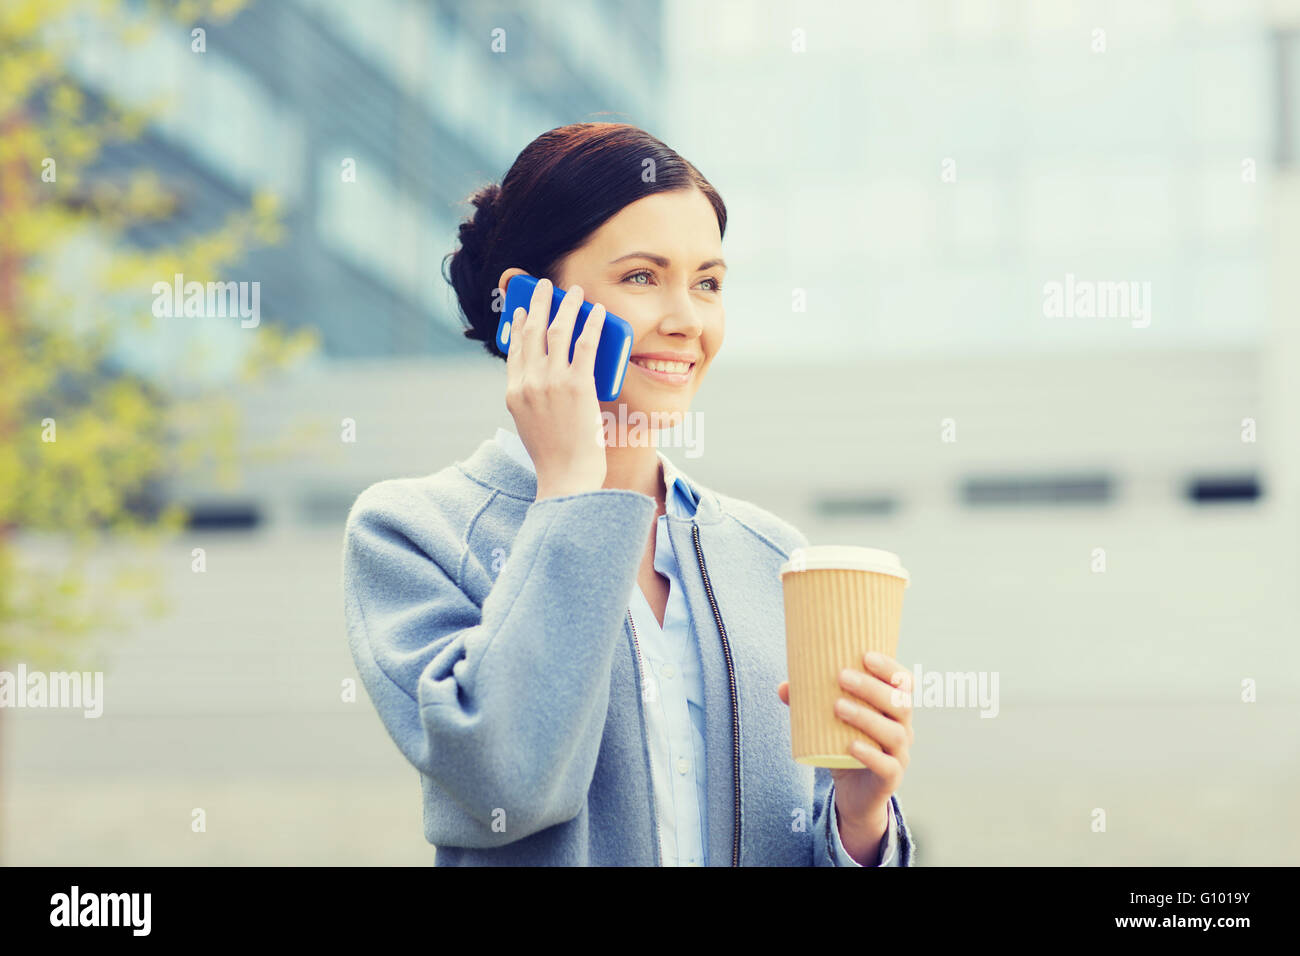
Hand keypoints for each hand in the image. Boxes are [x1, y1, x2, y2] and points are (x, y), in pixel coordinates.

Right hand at [502, 273, 607, 500]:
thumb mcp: (532, 424)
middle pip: (531, 332)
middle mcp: (528, 383)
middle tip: (543, 286)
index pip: (514, 350)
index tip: (521, 309)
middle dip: (537, 303)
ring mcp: (551, 383)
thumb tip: (547, 377)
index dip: (518, 325)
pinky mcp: (577, 386)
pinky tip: (598, 311)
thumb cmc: (555, 456)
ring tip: (574, 291)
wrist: (565, 478)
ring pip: (557, 331)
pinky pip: (585, 344)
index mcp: (514, 393)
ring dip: (566, 305)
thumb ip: (534, 398)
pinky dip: (592, 324)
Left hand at [777, 651, 913, 860]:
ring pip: (894, 733)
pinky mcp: (891, 778)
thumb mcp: (829, 723)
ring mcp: (900, 754)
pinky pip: (887, 766)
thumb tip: (783, 686)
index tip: (865, 655)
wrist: (854, 793)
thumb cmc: (844, 746)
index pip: (904, 682)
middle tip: (841, 676)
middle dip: (871, 687)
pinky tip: (851, 746)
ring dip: (866, 717)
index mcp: (893, 709)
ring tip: (838, 706)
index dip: (890, 668)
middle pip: (900, 704)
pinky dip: (870, 755)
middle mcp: (903, 728)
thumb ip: (809, 705)